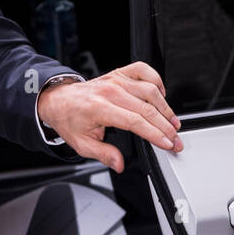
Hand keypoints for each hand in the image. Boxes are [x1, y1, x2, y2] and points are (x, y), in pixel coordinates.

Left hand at [36, 61, 181, 172]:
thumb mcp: (81, 143)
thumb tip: (118, 164)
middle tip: (176, 139)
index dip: (155, 134)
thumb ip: (102, 154)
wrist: (58, 99)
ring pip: (150, 91)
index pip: (135, 122)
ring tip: (172, 122)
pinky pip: (143, 70)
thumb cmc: (69, 119)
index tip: (168, 144)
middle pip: (147, 109)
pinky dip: (156, 80)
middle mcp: (110, 91)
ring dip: (165, 107)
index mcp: (100, 108)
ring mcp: (116, 80)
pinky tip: (161, 95)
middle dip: (166, 126)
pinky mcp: (119, 73)